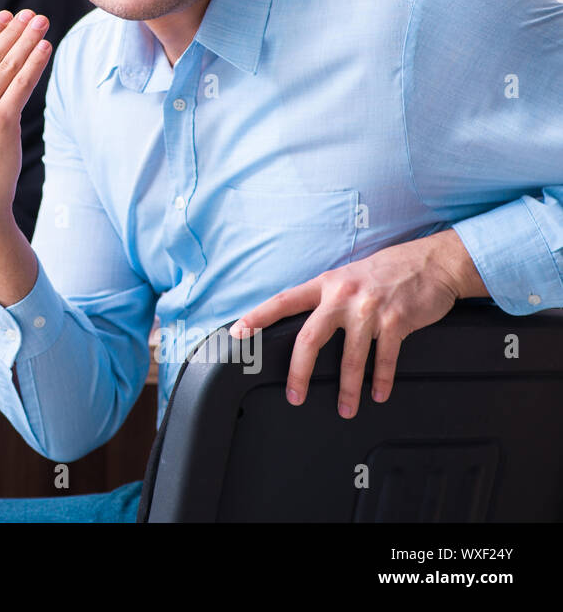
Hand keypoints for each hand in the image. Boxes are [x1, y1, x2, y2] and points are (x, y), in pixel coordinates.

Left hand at [228, 229, 488, 418]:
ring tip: (345, 409)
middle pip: (309, 338)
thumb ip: (327, 297)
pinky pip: (384, 358)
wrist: (433, 262)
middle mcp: (343, 295)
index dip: (257, 316)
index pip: (283, 301)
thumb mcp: (349, 276)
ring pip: (350, 357)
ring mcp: (369, 309)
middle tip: (294, 396)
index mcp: (326, 284)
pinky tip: (378, 394)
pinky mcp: (396, 321)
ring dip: (347, 388)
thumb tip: (306, 323)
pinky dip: (381, 380)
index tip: (237, 332)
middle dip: (299, 371)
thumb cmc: (388, 272)